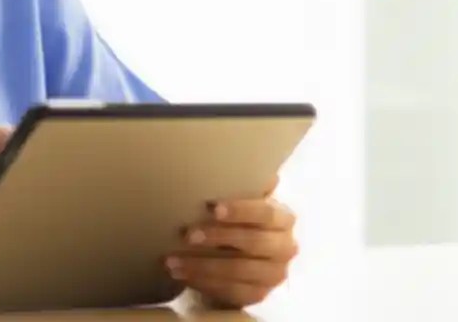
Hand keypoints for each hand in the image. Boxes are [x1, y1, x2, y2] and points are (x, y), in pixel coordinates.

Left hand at [165, 176, 298, 308]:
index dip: (241, 210)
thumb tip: (245, 161)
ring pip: (240, 272)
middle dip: (218, 238)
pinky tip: (182, 275)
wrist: (234, 257)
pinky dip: (204, 283)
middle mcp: (285, 247)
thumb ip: (241, 184)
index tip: (212, 208)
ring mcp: (274, 274)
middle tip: (187, 234)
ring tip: (173, 260)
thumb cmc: (234, 220)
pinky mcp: (258, 295)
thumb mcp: (237, 201)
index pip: (266, 213)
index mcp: (282, 218)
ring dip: (203, 265)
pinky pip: (232, 292)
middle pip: (254, 243)